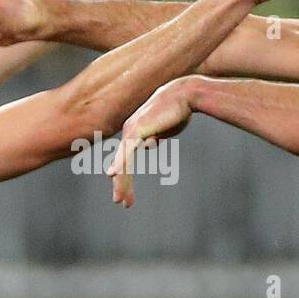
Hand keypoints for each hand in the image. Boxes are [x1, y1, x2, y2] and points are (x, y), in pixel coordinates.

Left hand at [107, 78, 198, 207]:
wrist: (185, 95)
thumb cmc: (178, 110)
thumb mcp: (165, 129)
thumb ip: (155, 137)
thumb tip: (148, 145)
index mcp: (135, 132)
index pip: (126, 159)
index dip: (126, 177)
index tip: (127, 195)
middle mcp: (129, 131)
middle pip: (122, 163)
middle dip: (122, 185)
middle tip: (120, 202)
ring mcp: (132, 131)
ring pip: (123, 162)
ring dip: (121, 182)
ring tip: (119, 199)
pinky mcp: (138, 130)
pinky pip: (127, 151)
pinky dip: (120, 163)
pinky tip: (113, 175)